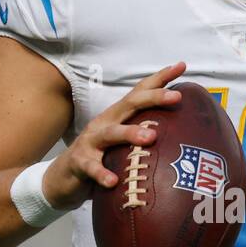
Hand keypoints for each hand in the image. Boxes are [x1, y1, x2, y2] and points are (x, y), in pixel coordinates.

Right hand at [41, 62, 185, 209]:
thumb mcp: (123, 144)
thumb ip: (143, 135)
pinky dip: (102, 173)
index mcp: (118, 116)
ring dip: (130, 133)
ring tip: (150, 137)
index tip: (181, 66)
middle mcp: (105, 123)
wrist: (63, 178)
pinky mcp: (80, 162)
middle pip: (130, 104)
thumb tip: (181, 134)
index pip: (140, 92)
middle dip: (154, 97)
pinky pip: (92, 167)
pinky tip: (112, 181)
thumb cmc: (101, 159)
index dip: (160, 78)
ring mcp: (91, 141)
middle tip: (176, 96)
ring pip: (112, 133)